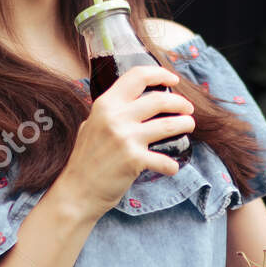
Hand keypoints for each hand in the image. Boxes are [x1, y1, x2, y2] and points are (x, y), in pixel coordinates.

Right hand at [57, 65, 193, 218]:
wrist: (76, 192)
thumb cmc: (85, 160)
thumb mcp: (91, 125)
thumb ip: (110, 111)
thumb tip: (132, 101)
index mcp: (105, 104)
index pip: (137, 76)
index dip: (160, 74)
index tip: (173, 80)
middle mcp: (115, 117)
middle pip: (159, 99)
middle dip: (180, 102)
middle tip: (188, 109)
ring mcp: (125, 138)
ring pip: (169, 125)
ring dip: (185, 124)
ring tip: (189, 126)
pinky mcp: (134, 160)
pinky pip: (165, 160)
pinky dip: (172, 165)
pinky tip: (172, 167)